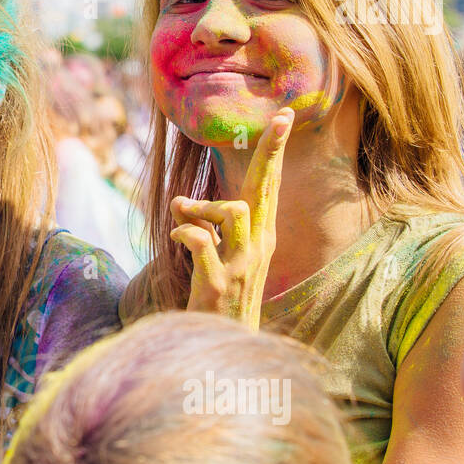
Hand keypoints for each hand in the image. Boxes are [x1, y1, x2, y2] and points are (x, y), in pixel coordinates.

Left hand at [171, 108, 293, 328]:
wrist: (222, 347)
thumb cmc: (217, 299)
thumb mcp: (214, 256)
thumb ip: (201, 225)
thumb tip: (181, 202)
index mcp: (260, 238)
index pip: (268, 187)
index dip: (274, 152)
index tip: (285, 116)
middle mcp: (258, 247)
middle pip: (264, 189)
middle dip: (270, 152)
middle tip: (280, 118)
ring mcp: (242, 265)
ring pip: (235, 210)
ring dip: (204, 206)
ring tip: (184, 215)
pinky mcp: (220, 282)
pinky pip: (201, 241)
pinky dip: (184, 233)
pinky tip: (178, 240)